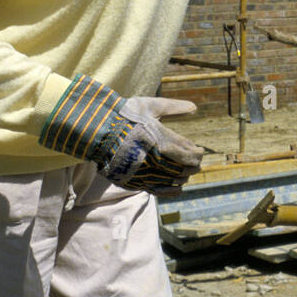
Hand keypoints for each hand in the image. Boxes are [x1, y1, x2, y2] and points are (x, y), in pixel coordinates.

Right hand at [39, 76, 204, 197]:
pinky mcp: (134, 181)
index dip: (198, 154)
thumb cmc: (124, 115)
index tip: (200, 150)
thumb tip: (194, 107)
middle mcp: (156, 159)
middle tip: (196, 161)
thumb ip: (173, 107)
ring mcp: (144, 172)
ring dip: (183, 176)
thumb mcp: (150, 106)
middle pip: (185, 169)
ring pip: (174, 180)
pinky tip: (178, 186)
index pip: (190, 154)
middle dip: (193, 165)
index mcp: (162, 140)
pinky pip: (159, 190)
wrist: (96, 131)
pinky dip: (171, 189)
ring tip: (186, 171)